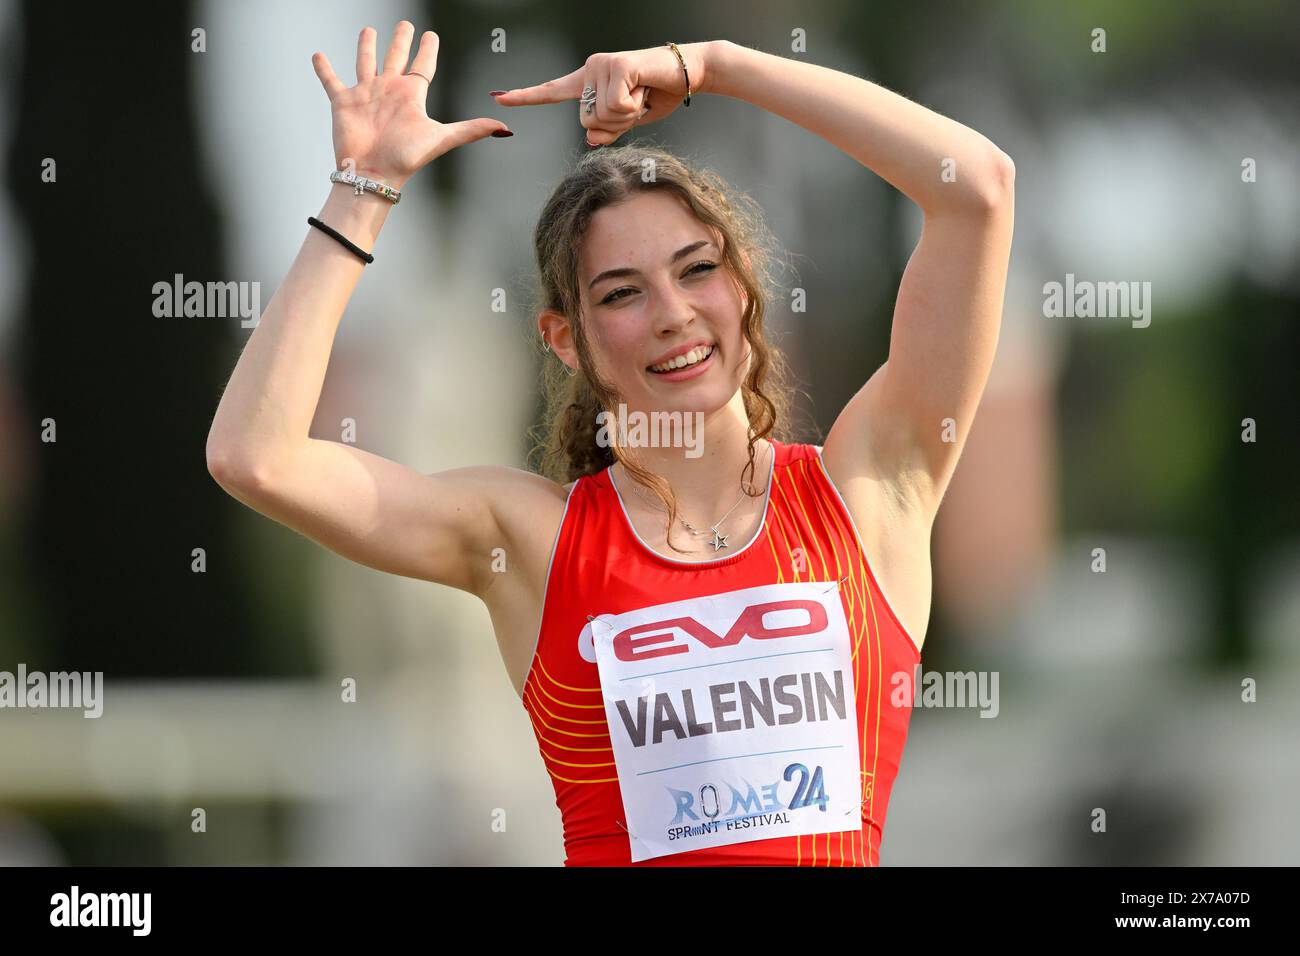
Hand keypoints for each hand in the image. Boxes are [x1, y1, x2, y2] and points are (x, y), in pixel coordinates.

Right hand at [311, 22, 510, 186]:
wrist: (373, 174)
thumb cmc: (406, 158)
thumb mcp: (442, 138)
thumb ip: (471, 130)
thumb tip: (504, 127)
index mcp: (411, 95)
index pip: (422, 65)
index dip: (428, 49)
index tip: (432, 35)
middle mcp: (389, 91)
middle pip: (395, 56)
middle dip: (401, 39)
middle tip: (406, 23)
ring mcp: (365, 94)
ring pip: (365, 61)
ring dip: (366, 46)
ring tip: (368, 30)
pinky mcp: (343, 102)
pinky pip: (331, 80)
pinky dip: (323, 68)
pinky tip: (319, 56)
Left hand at [490, 42, 713, 146]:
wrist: (688, 73)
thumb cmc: (658, 95)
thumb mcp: (628, 121)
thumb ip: (606, 130)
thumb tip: (591, 138)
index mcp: (588, 82)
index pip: (552, 91)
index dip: (525, 97)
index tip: (499, 99)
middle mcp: (589, 68)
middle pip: (586, 122)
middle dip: (614, 124)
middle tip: (635, 103)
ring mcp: (600, 64)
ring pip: (601, 116)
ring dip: (627, 115)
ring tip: (641, 94)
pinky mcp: (616, 65)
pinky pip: (615, 105)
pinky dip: (634, 106)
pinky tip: (644, 88)